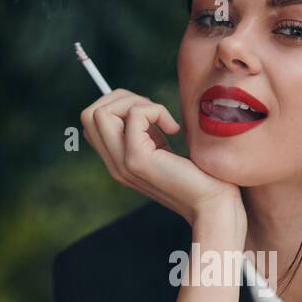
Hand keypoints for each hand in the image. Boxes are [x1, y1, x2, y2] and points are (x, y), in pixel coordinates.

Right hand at [80, 88, 241, 226]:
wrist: (213, 203)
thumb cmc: (198, 174)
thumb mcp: (162, 148)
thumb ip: (146, 131)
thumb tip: (137, 102)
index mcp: (117, 161)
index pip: (91, 122)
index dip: (117, 104)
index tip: (149, 113)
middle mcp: (114, 164)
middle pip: (89, 114)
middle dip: (122, 98)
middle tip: (155, 112)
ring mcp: (122, 164)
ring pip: (101, 112)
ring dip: (136, 103)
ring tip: (163, 119)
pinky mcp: (138, 160)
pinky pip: (135, 115)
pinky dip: (157, 110)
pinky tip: (174, 129)